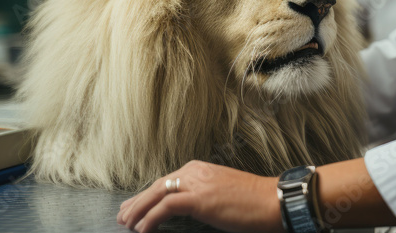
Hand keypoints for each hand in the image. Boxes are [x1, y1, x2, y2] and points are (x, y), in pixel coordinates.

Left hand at [117, 160, 282, 232]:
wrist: (273, 200)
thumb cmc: (254, 202)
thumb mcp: (223, 193)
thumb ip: (203, 196)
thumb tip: (188, 207)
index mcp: (200, 169)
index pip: (166, 181)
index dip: (147, 196)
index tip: (134, 207)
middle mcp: (195, 171)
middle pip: (157, 186)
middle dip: (137, 202)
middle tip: (122, 217)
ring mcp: (197, 183)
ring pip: (157, 194)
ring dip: (138, 211)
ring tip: (127, 224)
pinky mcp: (199, 199)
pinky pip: (166, 207)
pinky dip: (151, 218)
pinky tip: (142, 229)